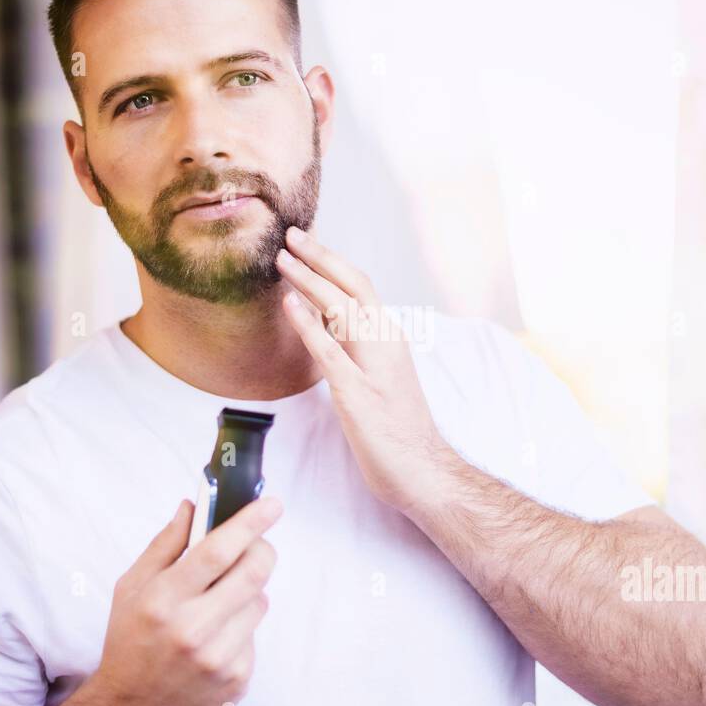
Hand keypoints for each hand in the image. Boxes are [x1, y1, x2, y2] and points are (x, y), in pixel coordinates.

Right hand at [68, 496, 281, 705]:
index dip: (249, 522)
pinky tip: (215, 641)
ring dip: (247, 594)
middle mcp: (192, 630)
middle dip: (262, 548)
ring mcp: (218, 659)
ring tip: (218, 605)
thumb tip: (192, 505)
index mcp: (163, 601)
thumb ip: (164, 544)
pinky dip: (241, 630)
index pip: (217, 551)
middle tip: (256, 543)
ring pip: (260, 602)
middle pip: (253, 572)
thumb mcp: (131, 588)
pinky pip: (255, 636)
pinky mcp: (237, 681)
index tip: (272, 504)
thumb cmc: (129, 643)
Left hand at [275, 225, 451, 518]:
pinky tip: (290, 306)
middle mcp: (386, 343)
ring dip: (309, 281)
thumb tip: (328, 322)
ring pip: (340, 311)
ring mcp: (373, 366)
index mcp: (391, 337)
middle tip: (289, 235)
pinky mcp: (357, 393)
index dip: (332, 261)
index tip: (305, 243)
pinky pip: (329, 351)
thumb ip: (359, 348)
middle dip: (320, 257)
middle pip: (352, 286)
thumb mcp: (381, 375)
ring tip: (282, 261)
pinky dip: (308, 325)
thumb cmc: (399, 427)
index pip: (361, 286)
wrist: (423, 469)